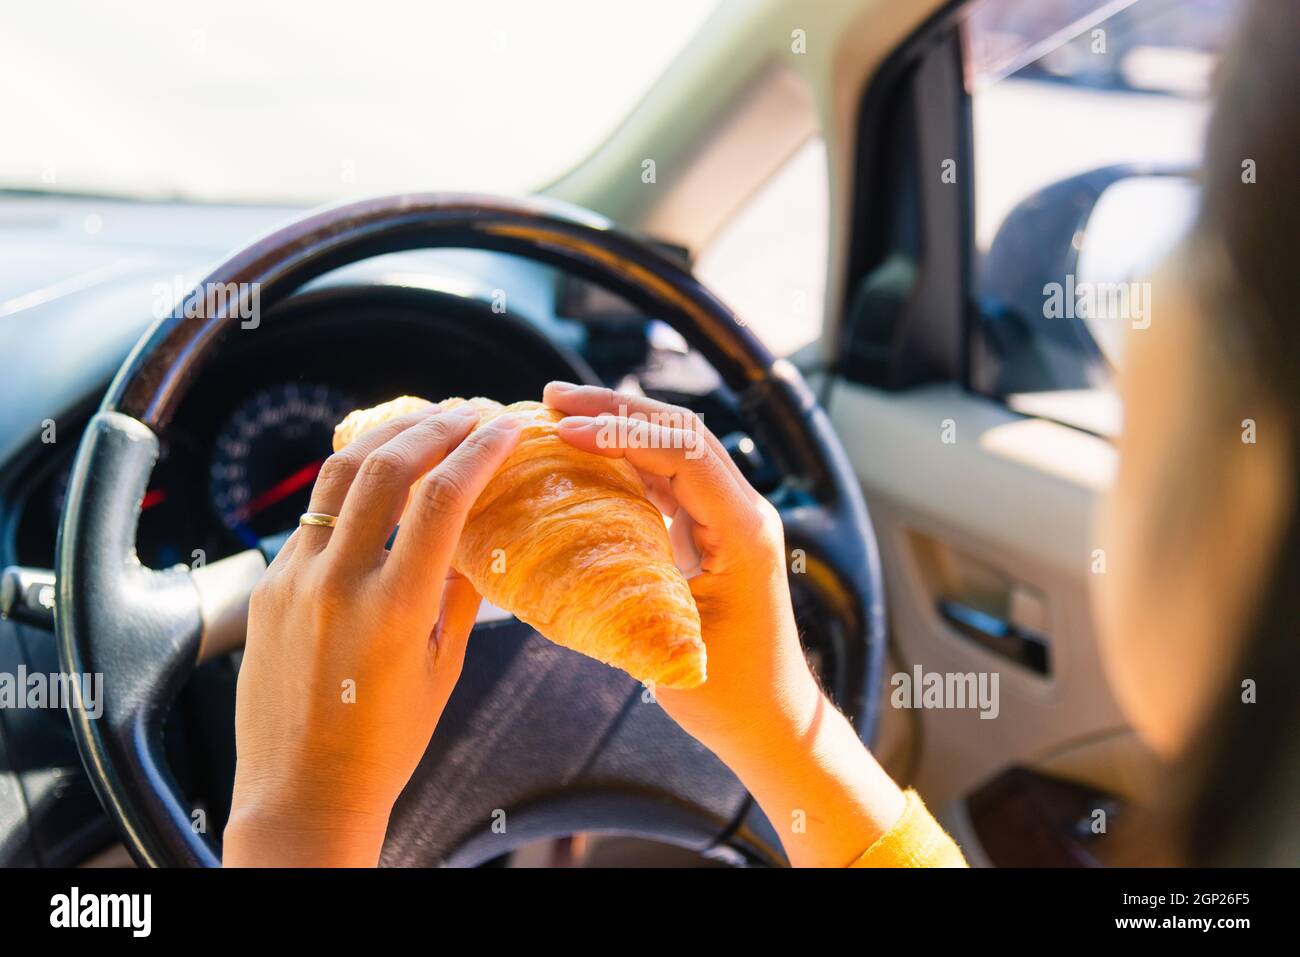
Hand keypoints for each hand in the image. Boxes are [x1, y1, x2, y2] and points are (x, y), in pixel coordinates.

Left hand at [223, 403, 521, 866]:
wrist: (302, 793)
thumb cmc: (386, 743)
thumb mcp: (442, 668)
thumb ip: (457, 592)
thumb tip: (474, 534)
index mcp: (394, 608)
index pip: (442, 498)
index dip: (481, 451)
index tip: (508, 427)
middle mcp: (337, 582)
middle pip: (385, 467)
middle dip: (436, 426)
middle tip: (471, 412)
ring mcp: (294, 579)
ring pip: (337, 475)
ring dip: (387, 437)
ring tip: (425, 423)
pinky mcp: (269, 585)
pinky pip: (313, 514)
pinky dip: (352, 483)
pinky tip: (378, 477)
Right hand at [544, 382, 813, 752]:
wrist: (770, 720)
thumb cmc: (728, 692)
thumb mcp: (673, 637)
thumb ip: (629, 582)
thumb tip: (559, 544)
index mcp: (743, 531)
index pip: (685, 455)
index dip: (624, 434)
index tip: (566, 432)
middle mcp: (743, 512)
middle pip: (682, 433)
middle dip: (617, 410)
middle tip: (551, 401)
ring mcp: (729, 517)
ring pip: (677, 447)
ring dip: (621, 425)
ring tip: (560, 414)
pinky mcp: (713, 530)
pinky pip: (671, 475)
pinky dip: (627, 456)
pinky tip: (586, 452)